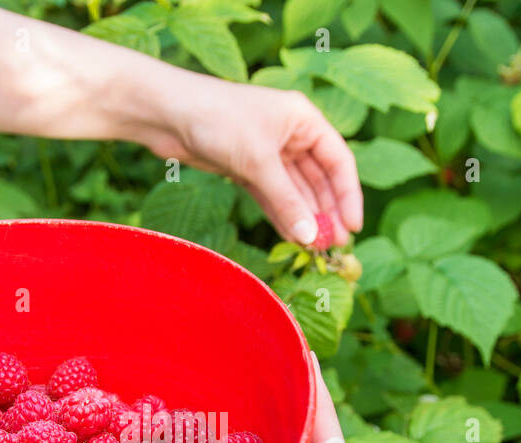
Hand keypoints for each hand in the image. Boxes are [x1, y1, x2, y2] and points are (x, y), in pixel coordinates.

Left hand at [139, 77, 363, 246]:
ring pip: (295, 191)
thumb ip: (287, 200)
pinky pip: (272, 196)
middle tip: (334, 246)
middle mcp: (290, 134)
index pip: (339, 161)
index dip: (348, 195)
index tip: (352, 227)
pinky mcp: (246, 168)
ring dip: (304, 218)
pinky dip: (281, 215)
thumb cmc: (218, 120)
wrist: (168, 114)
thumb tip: (311, 236)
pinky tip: (291, 237)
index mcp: (304, 119)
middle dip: (327, 212)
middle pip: (319, 180)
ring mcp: (268, 152)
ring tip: (314, 249)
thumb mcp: (258, 161)